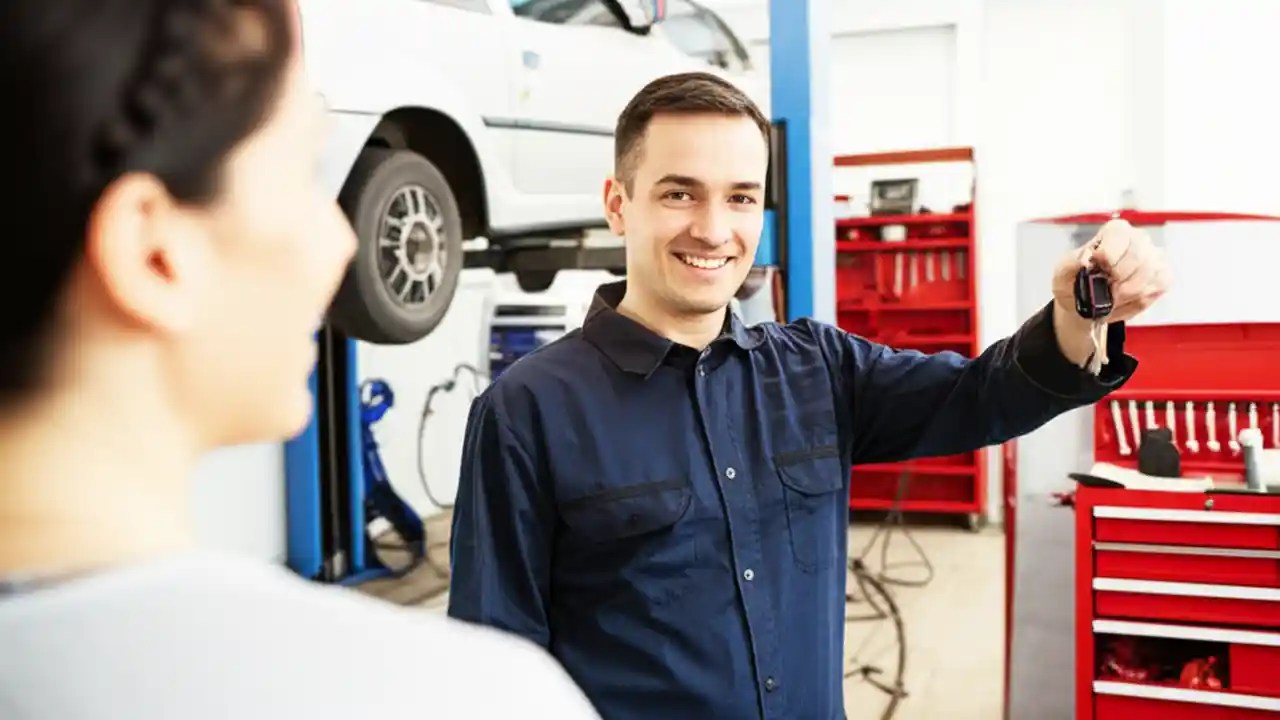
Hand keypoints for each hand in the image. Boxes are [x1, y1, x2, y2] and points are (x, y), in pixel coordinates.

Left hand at [1050, 219, 1171, 364]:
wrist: (1083, 301)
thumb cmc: (1075, 281)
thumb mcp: (1062, 271)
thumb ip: (1071, 263)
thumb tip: (1085, 259)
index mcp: (1115, 231)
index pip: (1120, 236)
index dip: (1107, 257)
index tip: (1096, 269)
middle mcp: (1139, 239)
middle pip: (1138, 257)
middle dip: (1117, 280)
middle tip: (1103, 290)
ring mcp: (1154, 259)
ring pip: (1148, 277)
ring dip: (1124, 295)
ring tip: (1109, 298)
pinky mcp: (1162, 278)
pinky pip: (1154, 292)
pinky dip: (1134, 302)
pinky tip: (1121, 302)